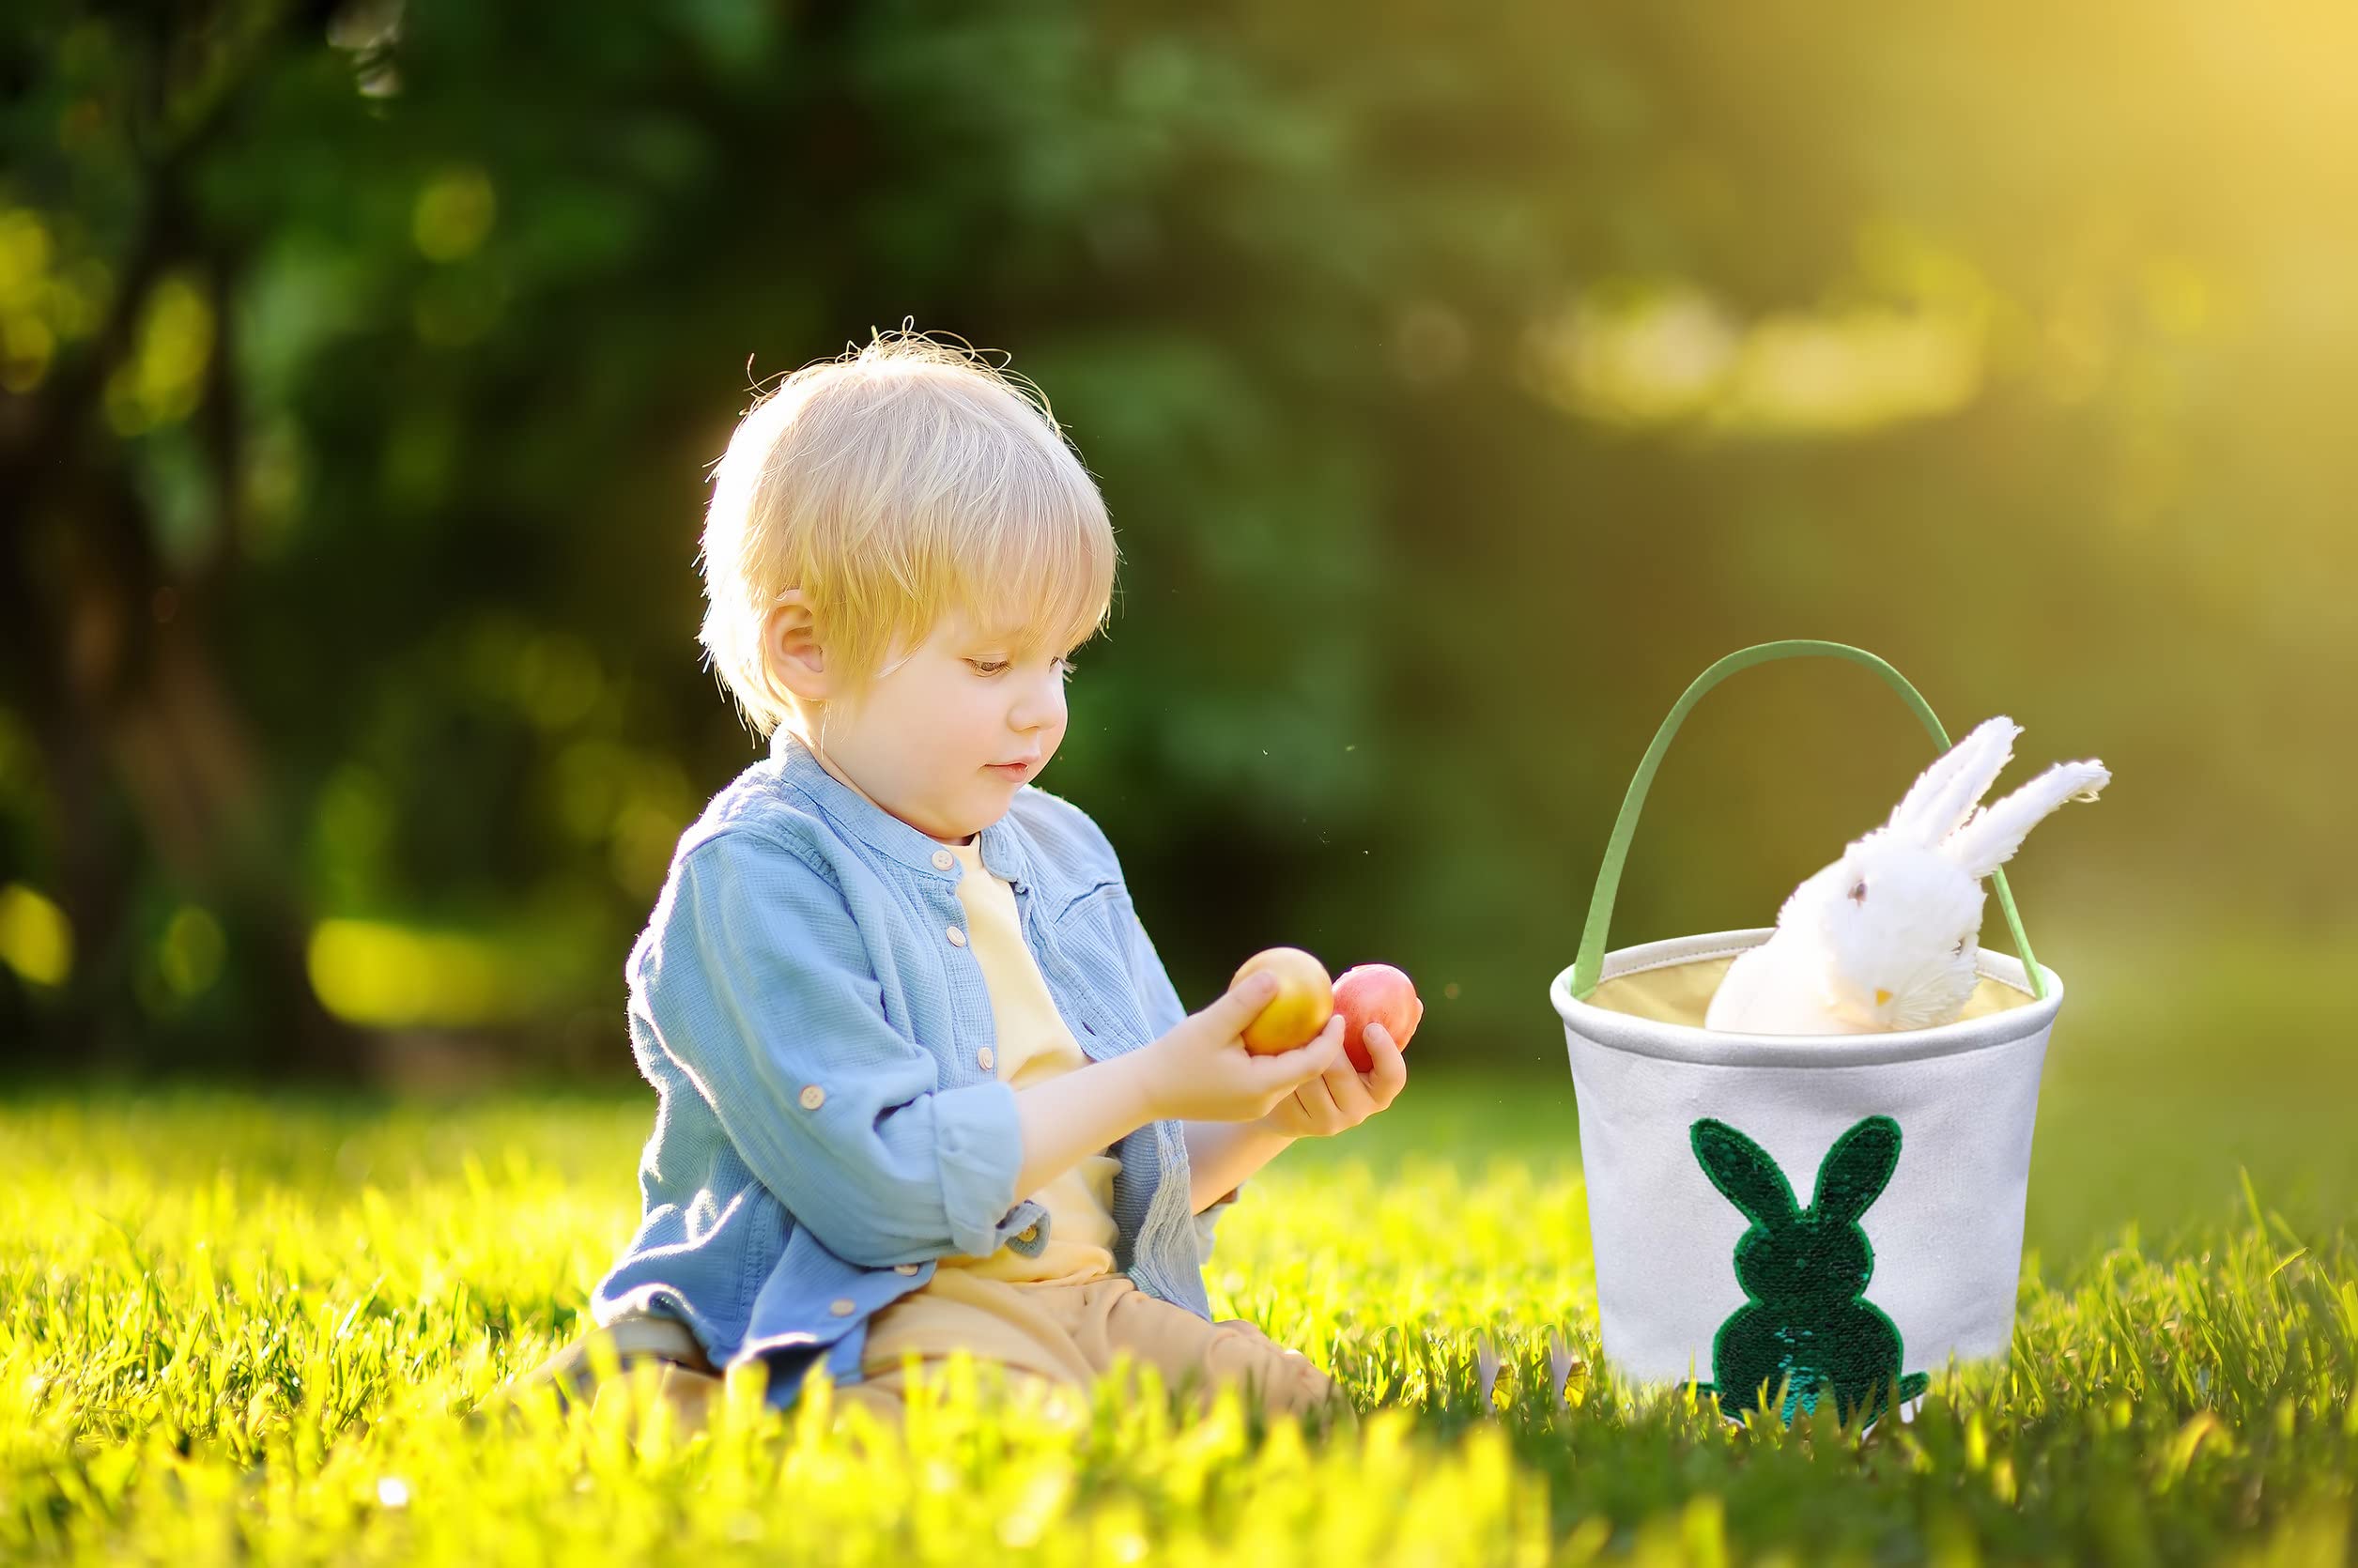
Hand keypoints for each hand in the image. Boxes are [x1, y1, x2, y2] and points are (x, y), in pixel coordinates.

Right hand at [1133, 971, 1348, 1123]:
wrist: (1145, 1091)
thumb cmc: (1174, 1056)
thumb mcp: (1210, 1024)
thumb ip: (1244, 1002)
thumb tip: (1276, 975)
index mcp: (1261, 1087)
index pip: (1312, 1064)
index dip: (1332, 1040)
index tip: (1339, 1013)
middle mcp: (1263, 1102)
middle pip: (1305, 1072)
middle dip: (1322, 1045)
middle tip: (1329, 1012)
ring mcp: (1252, 1107)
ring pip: (1289, 1077)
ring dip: (1301, 1052)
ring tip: (1309, 1020)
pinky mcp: (1242, 1104)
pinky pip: (1271, 1078)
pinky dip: (1280, 1057)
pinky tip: (1277, 1033)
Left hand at [1254, 1019, 1408, 1138]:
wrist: (1294, 1099)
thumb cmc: (1333, 1058)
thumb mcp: (1356, 1044)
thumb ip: (1381, 1026)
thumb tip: (1416, 1002)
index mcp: (1380, 1091)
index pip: (1393, 1077)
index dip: (1386, 1053)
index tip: (1371, 1027)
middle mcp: (1359, 1111)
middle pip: (1340, 1072)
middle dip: (1324, 1042)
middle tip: (1313, 1018)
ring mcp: (1330, 1122)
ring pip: (1310, 1077)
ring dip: (1298, 1050)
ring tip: (1290, 1032)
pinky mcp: (1301, 1125)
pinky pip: (1289, 1086)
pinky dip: (1281, 1066)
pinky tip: (1274, 1055)